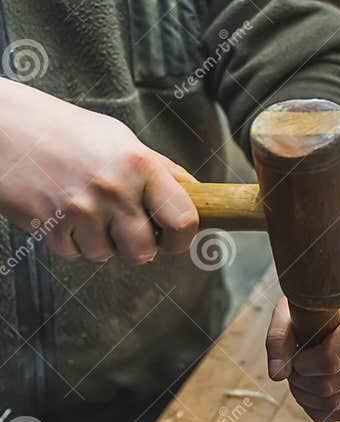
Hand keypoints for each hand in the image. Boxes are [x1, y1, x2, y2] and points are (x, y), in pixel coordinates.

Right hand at [0, 78, 198, 263]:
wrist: (1, 125)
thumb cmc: (64, 131)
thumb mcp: (119, 139)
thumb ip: (159, 169)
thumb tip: (197, 195)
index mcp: (139, 164)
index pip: (183, 220)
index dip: (183, 238)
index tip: (175, 238)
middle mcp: (113, 188)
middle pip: (145, 251)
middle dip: (138, 248)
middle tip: (127, 230)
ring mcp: (80, 209)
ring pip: (106, 255)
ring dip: (99, 242)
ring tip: (84, 209)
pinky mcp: (49, 226)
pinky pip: (74, 254)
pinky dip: (70, 240)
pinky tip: (60, 211)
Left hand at [266, 298, 339, 421]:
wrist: (333, 309)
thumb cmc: (312, 308)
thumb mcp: (291, 313)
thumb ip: (278, 340)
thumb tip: (277, 375)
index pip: (329, 362)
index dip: (302, 365)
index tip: (295, 354)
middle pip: (329, 387)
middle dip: (300, 382)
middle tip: (294, 367)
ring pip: (334, 405)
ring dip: (306, 397)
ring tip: (300, 377)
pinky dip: (319, 409)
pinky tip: (309, 391)